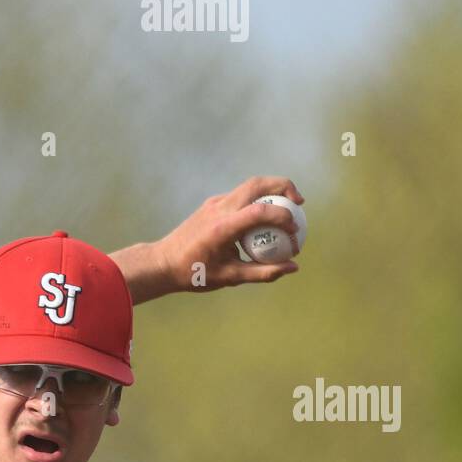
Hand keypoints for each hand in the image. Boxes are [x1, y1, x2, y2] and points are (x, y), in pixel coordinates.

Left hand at [155, 175, 304, 291]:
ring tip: (287, 206)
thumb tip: (292, 268)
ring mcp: (214, 203)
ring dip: (271, 190)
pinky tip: (264, 217)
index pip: (260, 211)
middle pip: (258, 183)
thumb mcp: (229, 278)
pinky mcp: (211, 204)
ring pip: (249, 185)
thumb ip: (262, 272)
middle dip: (284, 187)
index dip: (283, 217)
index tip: (295, 231)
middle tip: (299, 204)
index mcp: (222, 227)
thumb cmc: (193, 274)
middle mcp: (219, 209)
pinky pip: (240, 195)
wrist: (162, 263)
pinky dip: (257, 199)